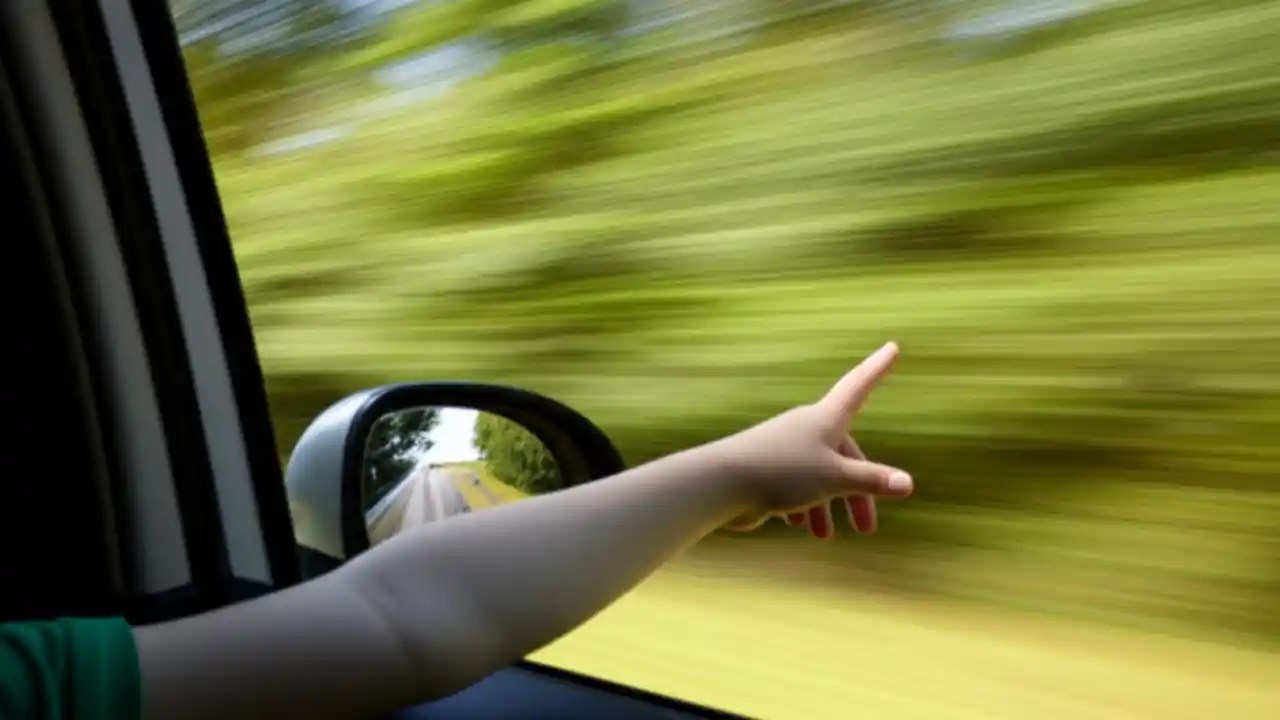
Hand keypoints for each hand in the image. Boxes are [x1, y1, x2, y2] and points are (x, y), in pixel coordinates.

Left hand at [714, 342, 911, 538]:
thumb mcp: (834, 478)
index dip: (877, 368)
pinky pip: (795, 485)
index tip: (892, 346)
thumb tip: (908, 484)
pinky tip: (799, 527)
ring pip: (820, 475)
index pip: (859, 386)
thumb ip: (871, 481)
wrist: (722, 484)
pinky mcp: (768, 468)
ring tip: (824, 535)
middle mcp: (807, 428)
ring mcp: (786, 447)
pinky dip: (803, 505)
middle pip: (846, 455)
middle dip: (857, 494)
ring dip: (827, 506)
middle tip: (865, 529)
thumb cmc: (781, 472)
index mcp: (826, 419)